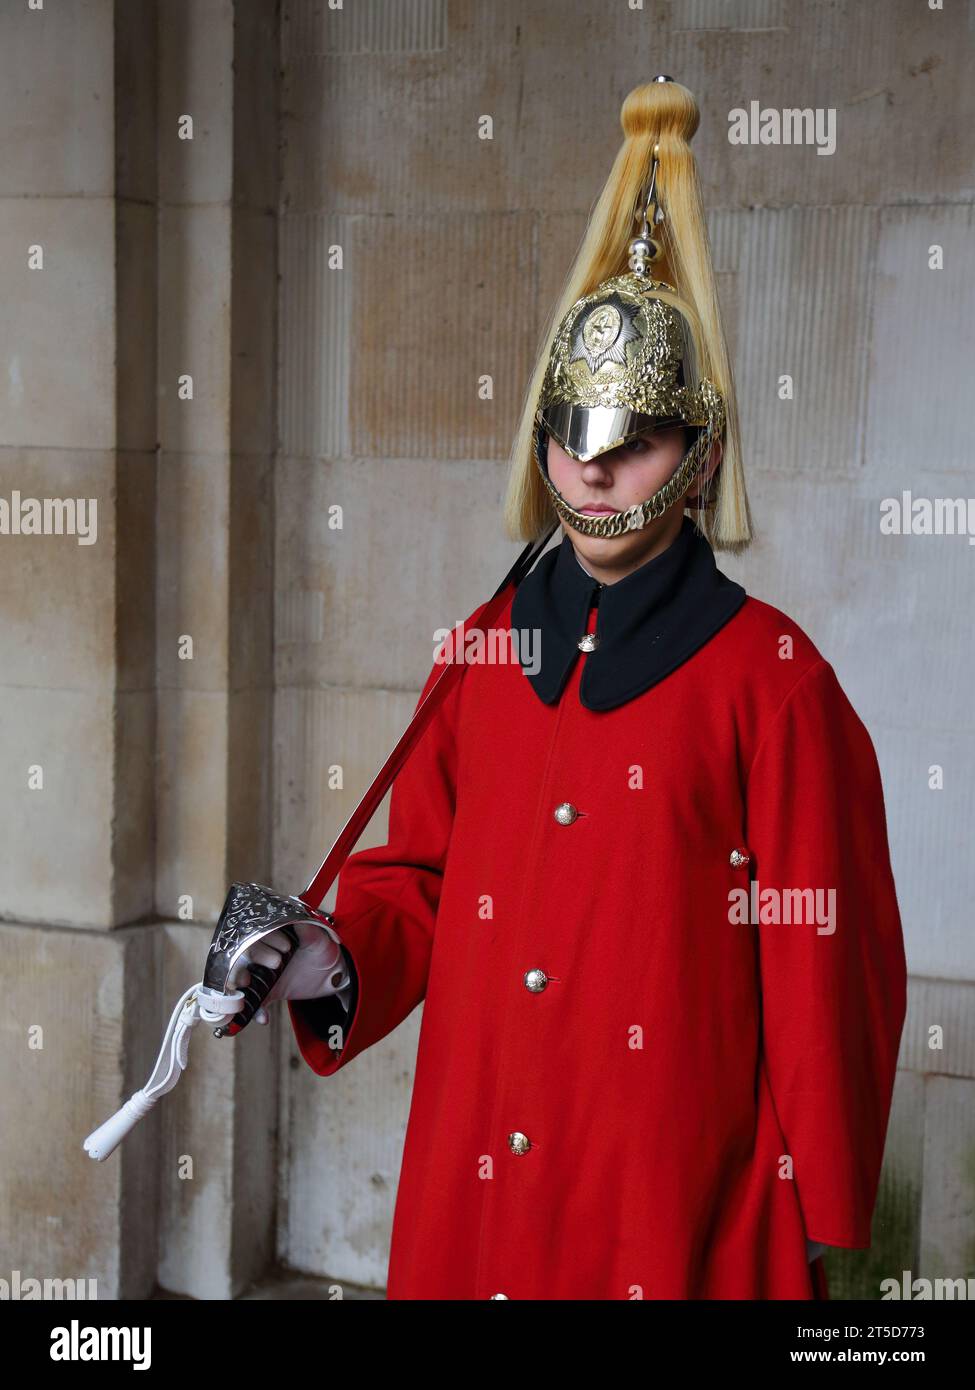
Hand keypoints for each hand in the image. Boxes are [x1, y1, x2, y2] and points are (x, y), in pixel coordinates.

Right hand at [225, 919, 347, 1025]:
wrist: (333, 975)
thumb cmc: (324, 951)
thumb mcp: (319, 939)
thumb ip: (307, 930)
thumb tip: (298, 919)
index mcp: (271, 936)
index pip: (258, 934)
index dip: (267, 940)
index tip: (287, 947)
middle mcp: (261, 953)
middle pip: (243, 955)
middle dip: (251, 960)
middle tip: (273, 964)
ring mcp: (261, 974)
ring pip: (241, 979)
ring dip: (238, 985)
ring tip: (244, 991)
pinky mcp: (267, 992)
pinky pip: (254, 1003)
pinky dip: (255, 1012)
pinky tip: (263, 1018)